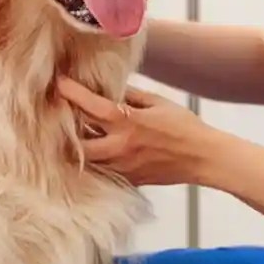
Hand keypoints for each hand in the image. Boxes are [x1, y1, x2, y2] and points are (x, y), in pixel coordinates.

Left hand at [56, 76, 221, 186]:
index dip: (72, 93)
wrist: (203, 158)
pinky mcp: (129, 179)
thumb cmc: (184, 126)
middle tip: (60, 118)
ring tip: (73, 134)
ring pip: (88, 161)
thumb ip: (130, 95)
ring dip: (79, 148)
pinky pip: (103, 171)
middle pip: (78, 143)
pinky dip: (95, 161)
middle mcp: (121, 147)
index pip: (92, 106)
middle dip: (65, 131)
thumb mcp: (158, 102)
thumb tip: (109, 88)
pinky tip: (95, 150)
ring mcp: (124, 167)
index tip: (59, 83)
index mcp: (128, 123)